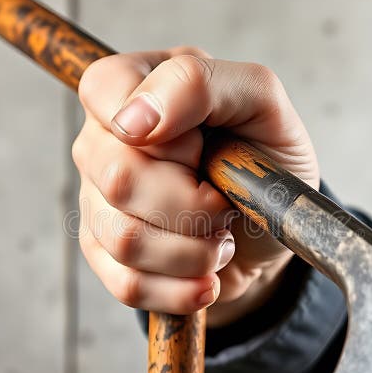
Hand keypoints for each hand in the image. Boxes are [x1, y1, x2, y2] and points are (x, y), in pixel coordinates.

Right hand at [72, 47, 319, 326]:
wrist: (274, 227)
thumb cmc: (267, 154)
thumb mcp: (261, 100)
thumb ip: (200, 84)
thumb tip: (136, 120)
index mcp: (137, 83)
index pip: (104, 88)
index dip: (156, 127)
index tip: (199, 148)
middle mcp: (105, 139)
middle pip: (117, 176)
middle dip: (193, 202)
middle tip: (226, 202)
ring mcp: (97, 198)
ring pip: (124, 238)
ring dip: (194, 251)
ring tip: (222, 240)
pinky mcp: (105, 253)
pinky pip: (127, 284)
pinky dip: (182, 289)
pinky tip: (208, 276)